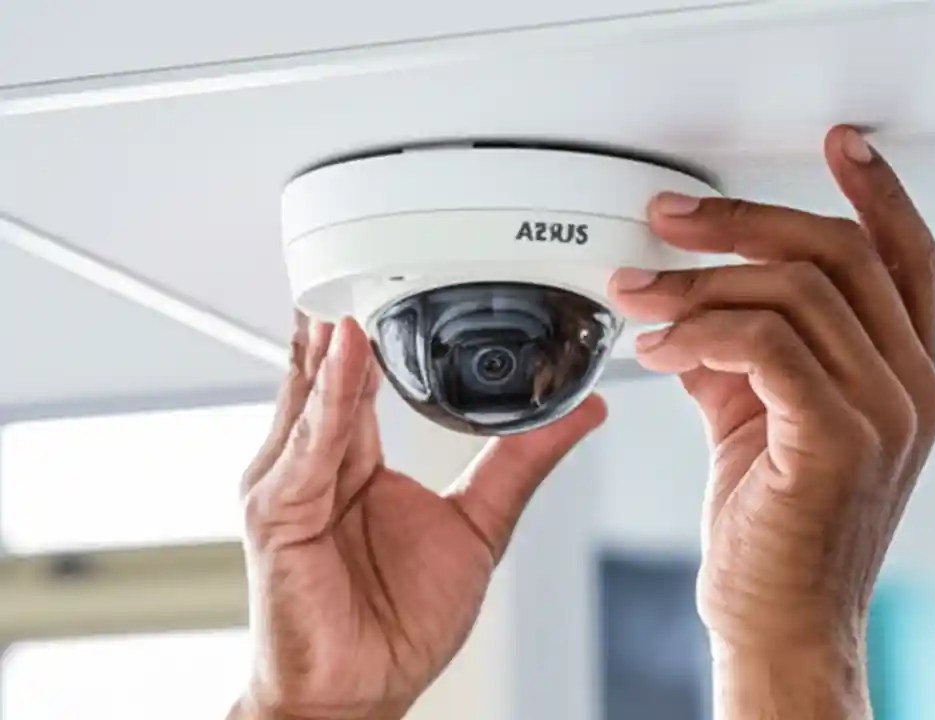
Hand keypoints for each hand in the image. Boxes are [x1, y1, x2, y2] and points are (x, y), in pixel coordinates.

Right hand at [230, 316, 605, 719]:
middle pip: (327, 374)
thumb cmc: (399, 620)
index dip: (375, 334)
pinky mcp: (275, 512)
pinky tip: (345, 361)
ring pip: (314, 397)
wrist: (361, 688)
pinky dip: (328, 400)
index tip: (405, 282)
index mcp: (351, 461)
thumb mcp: (481, 523)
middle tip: (371, 263)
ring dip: (335, 347)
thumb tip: (580, 411)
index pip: (359, 380)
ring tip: (360, 297)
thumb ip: (523, 461)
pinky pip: (308, 445)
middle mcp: (312, 463)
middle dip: (347, 322)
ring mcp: (287, 483)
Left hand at [608, 126, 934, 718]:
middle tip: (671, 219)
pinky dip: (702, 330)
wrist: (782, 628)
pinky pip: (767, 344)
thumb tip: (696, 294)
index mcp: (904, 377)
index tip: (840, 147)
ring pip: (796, 290)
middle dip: (744, 220)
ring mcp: (883, 414)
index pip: (907, 258)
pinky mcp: (838, 441)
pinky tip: (660, 347)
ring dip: (699, 281)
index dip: (877, 193)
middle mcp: (910, 388)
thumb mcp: (764, 421)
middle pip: (841, 253)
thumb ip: (746, 352)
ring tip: (640, 296)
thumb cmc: (777, 536)